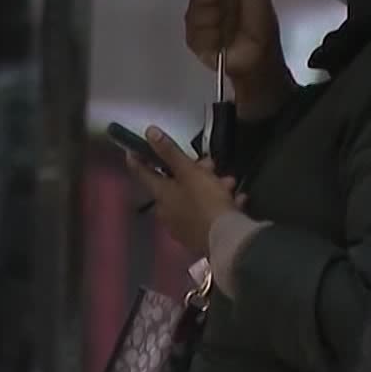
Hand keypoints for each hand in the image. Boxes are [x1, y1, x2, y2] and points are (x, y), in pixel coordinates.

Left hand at [127, 126, 243, 255]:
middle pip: (174, 185)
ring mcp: (182, 226)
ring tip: (229, 182)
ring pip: (193, 198)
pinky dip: (218, 204)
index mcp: (160, 195)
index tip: (134, 147)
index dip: (138, 158)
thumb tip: (149, 132)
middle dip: (192, 171)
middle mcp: (166, 212)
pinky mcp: (199, 236)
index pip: (142, 173)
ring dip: (210, 186)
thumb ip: (170, 152)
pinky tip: (236, 200)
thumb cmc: (205, 201)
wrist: (226, 239)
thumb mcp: (189, 171)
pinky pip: (206, 213)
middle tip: (209, 164)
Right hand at [184, 0, 291, 112]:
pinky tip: (220, 43)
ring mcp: (198, 20)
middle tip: (233, 12)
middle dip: (219, 1)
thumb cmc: (260, 24)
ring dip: (217, 21)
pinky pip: (195, 31)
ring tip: (228, 31)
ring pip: (196, 10)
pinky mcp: (193, 40)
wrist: (258, 58)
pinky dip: (211, 37)